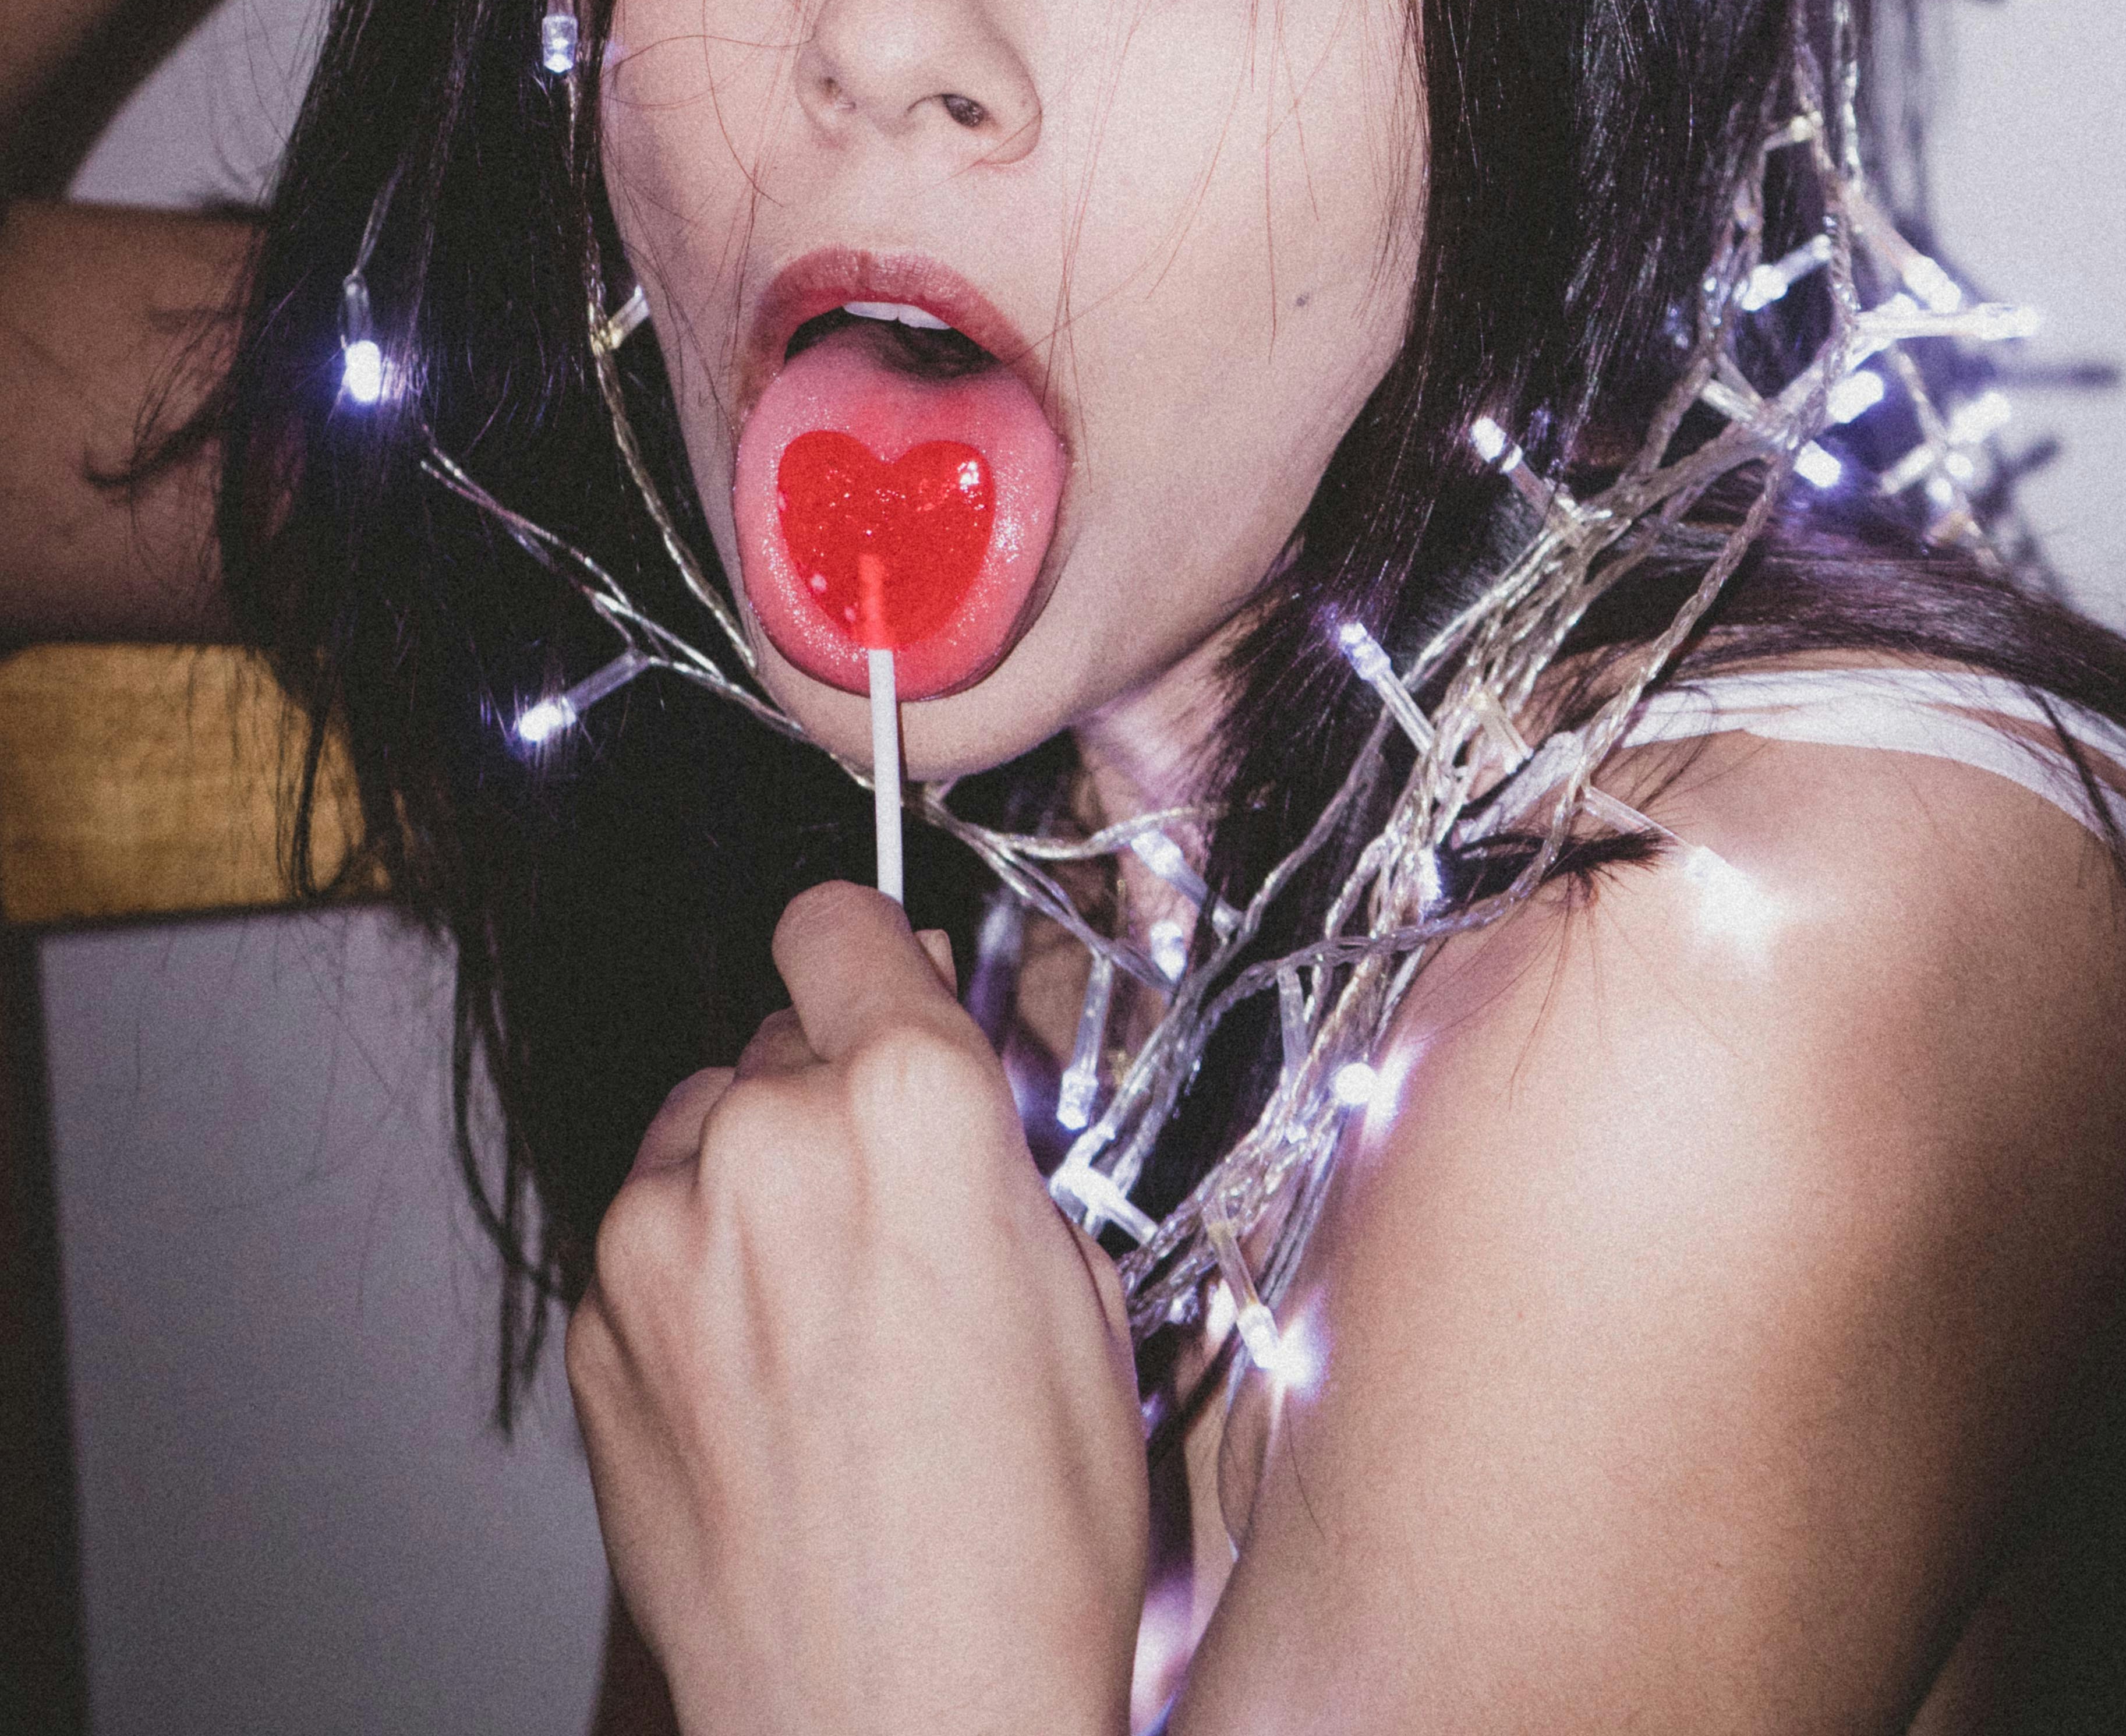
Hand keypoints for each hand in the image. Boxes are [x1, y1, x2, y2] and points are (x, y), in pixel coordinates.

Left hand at [568, 884, 1149, 1735]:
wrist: (904, 1727)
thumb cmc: (1021, 1549)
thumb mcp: (1080, 1297)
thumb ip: (992, 1149)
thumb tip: (945, 1072)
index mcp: (912, 1104)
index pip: (841, 918)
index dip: (871, 953)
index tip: (882, 987)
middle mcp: (767, 1139)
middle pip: (780, 1040)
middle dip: (831, 1102)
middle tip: (893, 1217)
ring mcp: (661, 1237)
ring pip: (701, 1136)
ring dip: (753, 1187)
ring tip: (826, 1321)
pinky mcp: (597, 1333)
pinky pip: (649, 1248)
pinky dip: (696, 1287)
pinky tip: (767, 1388)